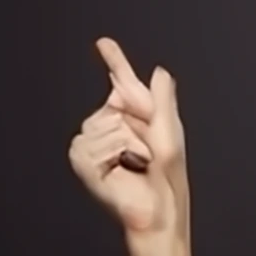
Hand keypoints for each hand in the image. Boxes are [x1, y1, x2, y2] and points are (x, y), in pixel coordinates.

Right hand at [68, 38, 188, 238]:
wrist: (157, 212)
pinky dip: (117, 152)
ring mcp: (95, 145)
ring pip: (106, 120)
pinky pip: (99, 140)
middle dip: (139, 120)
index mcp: (134, 121)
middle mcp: (112, 129)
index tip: (104, 43)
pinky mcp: (84, 161)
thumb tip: (160, 72)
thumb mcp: (171, 135)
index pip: (122, 85)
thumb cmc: (168, 181)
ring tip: (138, 161)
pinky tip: (123, 166)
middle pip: (115, 100)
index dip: (114, 62)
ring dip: (131, 140)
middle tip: (148, 149)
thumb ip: (164, 101)